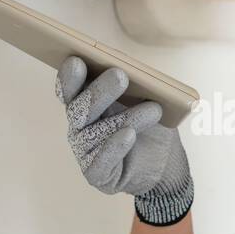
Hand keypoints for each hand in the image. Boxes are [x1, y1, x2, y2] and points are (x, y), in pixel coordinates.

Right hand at [53, 56, 194, 224]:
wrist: (164, 165)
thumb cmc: (151, 126)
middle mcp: (80, 125)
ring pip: (94, 132)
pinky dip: (114, 146)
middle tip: (121, 76)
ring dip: (125, 118)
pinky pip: (99, 160)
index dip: (69, 76)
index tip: (77, 60)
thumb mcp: (147, 99)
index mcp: (86, 102)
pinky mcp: (95, 173)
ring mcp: (84, 150)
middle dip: (100, 91)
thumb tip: (129, 68)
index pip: (69, 88)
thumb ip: (135, 84)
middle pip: (80, 107)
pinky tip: (129, 135)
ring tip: (153, 109)